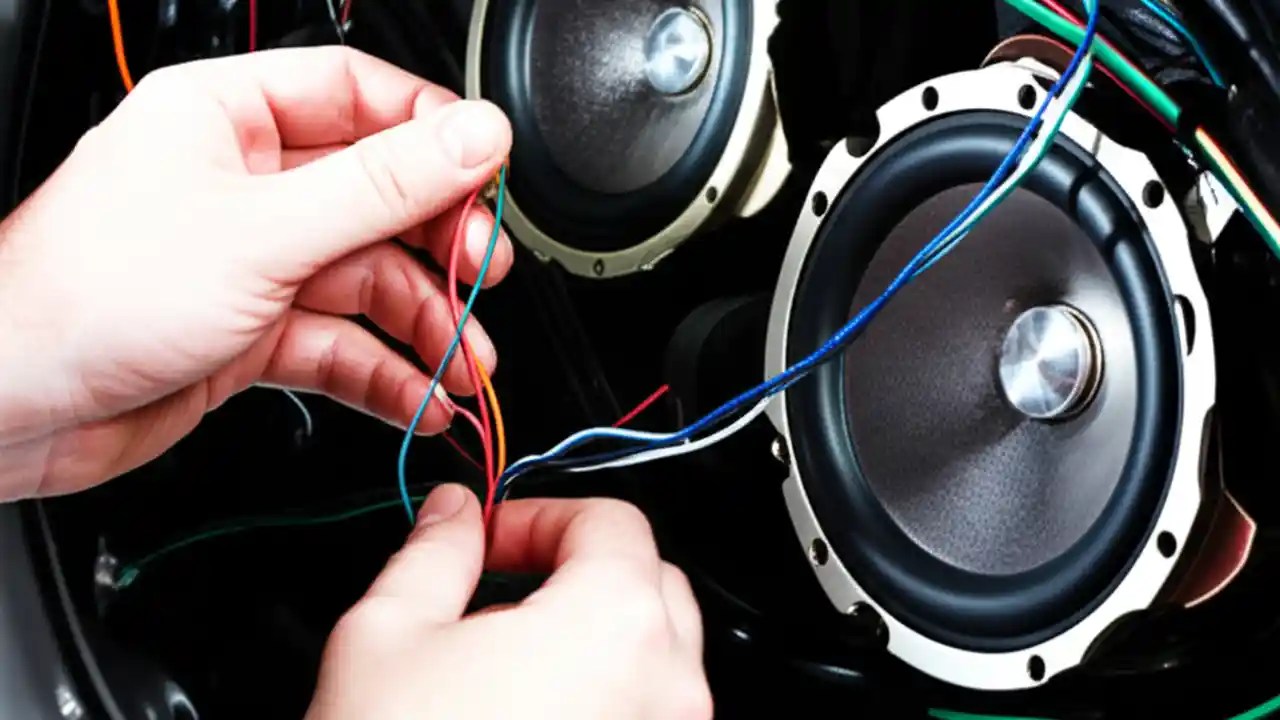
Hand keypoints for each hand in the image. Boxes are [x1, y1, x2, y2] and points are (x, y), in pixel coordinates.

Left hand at [0, 47, 512, 497]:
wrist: (11, 407)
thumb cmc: (88, 296)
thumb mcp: (264, 231)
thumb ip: (383, 187)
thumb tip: (474, 137)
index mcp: (232, 118)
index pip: (363, 98)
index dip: (435, 135)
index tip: (489, 176)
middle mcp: (248, 184)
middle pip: (379, 198)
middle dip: (438, 244)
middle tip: (480, 275)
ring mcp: (253, 261)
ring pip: (368, 281)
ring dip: (423, 325)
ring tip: (460, 363)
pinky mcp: (253, 332)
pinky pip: (341, 344)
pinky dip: (385, 373)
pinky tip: (418, 397)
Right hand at [307, 486, 711, 719]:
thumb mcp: (385, 637)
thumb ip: (433, 553)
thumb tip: (452, 514)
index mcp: (613, 624)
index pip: (611, 521)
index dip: (539, 515)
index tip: (489, 540)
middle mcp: (665, 689)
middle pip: (649, 580)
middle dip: (576, 568)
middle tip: (500, 589)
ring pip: (656, 654)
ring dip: (593, 634)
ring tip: (508, 661)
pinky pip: (645, 714)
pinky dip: (603, 694)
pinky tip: (528, 713)